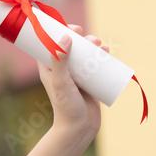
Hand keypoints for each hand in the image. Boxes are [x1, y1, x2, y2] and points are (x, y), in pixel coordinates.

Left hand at [37, 24, 107, 140]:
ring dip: (92, 46)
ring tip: (100, 45)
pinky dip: (101, 56)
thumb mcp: (61, 81)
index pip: (49, 46)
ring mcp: (76, 76)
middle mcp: (61, 71)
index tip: (70, 28)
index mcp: (49, 70)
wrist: (78, 128)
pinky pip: (94, 65)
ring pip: (83, 55)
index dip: (57, 34)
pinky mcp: (89, 82)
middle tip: (88, 38)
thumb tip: (65, 37)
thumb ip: (60, 60)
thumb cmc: (65, 106)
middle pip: (69, 48)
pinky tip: (107, 51)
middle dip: (80, 39)